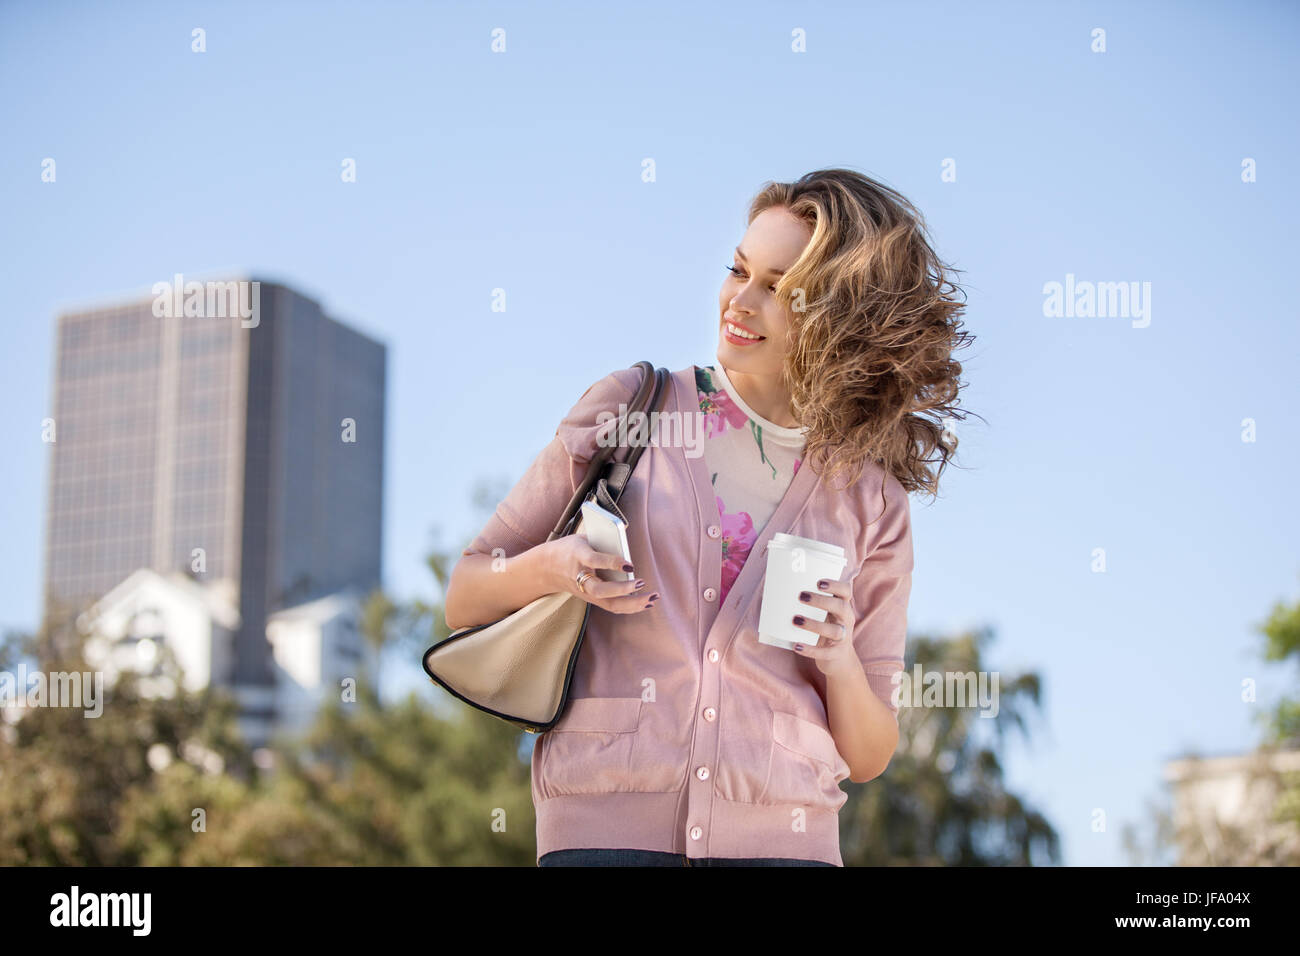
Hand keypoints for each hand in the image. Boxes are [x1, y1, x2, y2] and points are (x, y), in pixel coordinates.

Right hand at [540, 535, 656, 613]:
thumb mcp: (582, 538)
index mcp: (577, 556)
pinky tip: (647, 602)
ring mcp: (586, 592)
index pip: (594, 561)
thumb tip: (626, 539)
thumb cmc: (570, 549)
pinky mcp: (592, 600)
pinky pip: (613, 606)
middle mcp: (581, 577)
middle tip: (641, 582)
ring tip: (652, 596)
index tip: (630, 563)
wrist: (547, 568)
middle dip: (623, 589)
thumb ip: (602, 539)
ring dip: (633, 603)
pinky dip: (631, 607)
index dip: (612, 562)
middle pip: (601, 590)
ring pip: (609, 604)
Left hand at [791, 577, 857, 676]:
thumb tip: (781, 593)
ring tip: (796, 620)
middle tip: (801, 596)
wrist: (839, 660)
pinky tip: (796, 645)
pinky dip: (810, 649)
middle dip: (821, 601)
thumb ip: (811, 605)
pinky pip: (825, 652)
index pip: (846, 591)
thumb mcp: (823, 616)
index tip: (818, 582)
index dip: (835, 585)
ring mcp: (844, 638)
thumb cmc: (825, 631)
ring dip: (814, 624)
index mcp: (843, 607)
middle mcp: (846, 620)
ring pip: (835, 631)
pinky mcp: (837, 654)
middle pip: (841, 607)